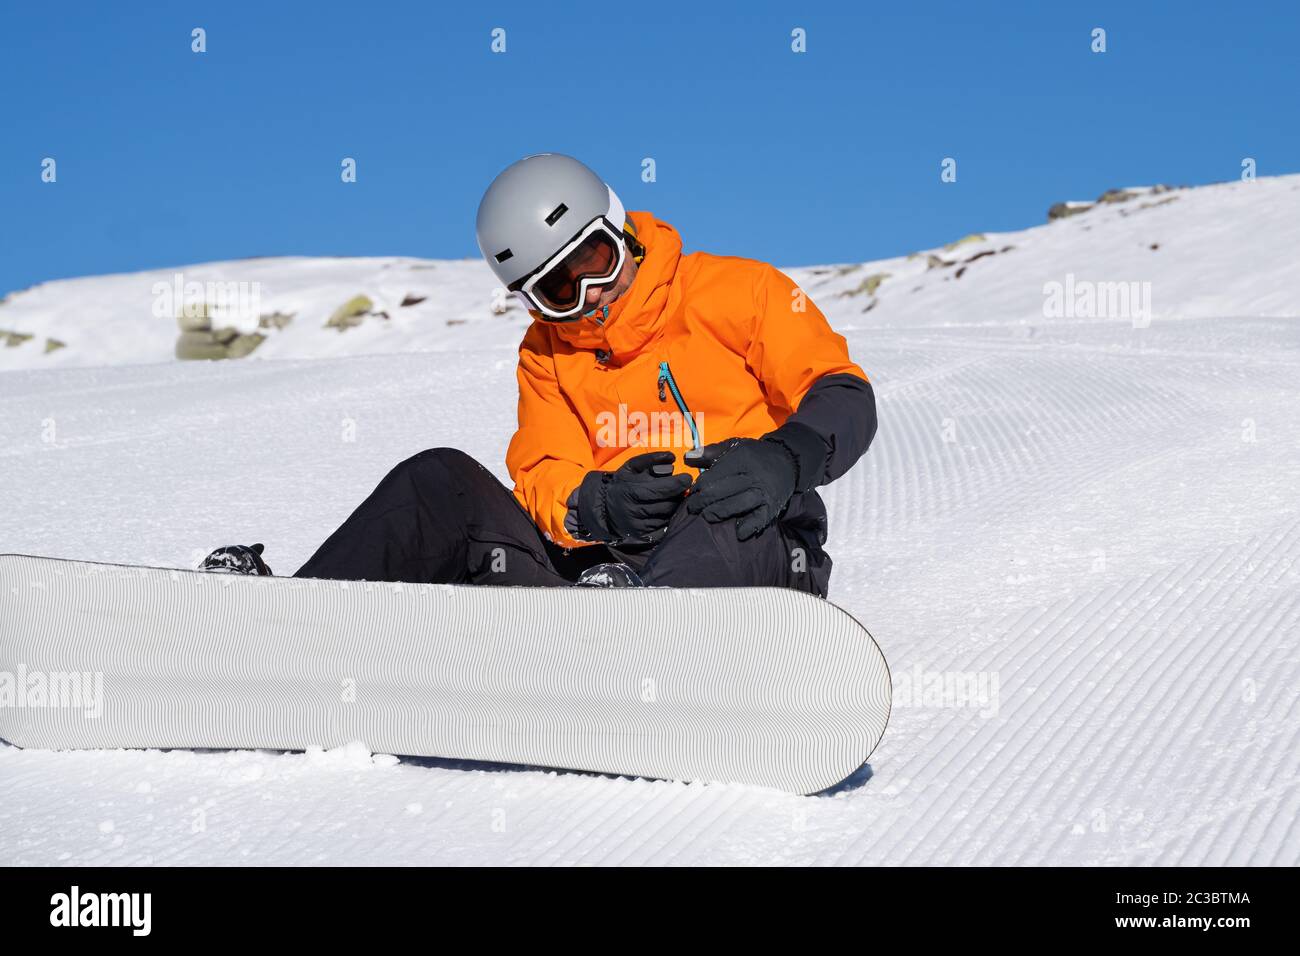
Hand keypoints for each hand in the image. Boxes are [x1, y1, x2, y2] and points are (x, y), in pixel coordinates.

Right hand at [566, 451, 691, 542]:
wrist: (605, 508)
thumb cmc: (622, 484)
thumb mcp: (631, 467)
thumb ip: (650, 459)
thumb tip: (672, 457)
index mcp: (630, 492)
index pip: (660, 489)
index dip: (677, 483)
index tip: (687, 477)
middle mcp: (633, 511)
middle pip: (667, 504)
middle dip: (679, 495)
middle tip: (684, 488)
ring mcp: (638, 526)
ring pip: (667, 516)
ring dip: (675, 506)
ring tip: (675, 497)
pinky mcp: (643, 536)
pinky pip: (664, 527)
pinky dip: (669, 518)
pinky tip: (667, 510)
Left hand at [684, 438, 796, 539]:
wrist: (787, 461)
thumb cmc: (754, 456)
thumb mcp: (733, 447)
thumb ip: (709, 452)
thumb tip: (687, 458)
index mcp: (740, 459)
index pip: (713, 475)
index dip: (699, 486)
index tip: (692, 492)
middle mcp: (752, 476)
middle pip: (722, 491)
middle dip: (703, 501)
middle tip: (692, 508)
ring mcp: (763, 493)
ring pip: (738, 504)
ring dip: (719, 512)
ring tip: (707, 516)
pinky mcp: (772, 506)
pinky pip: (760, 519)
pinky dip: (749, 526)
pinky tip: (739, 532)